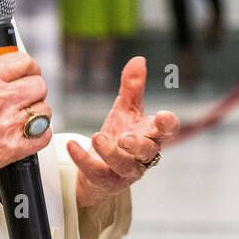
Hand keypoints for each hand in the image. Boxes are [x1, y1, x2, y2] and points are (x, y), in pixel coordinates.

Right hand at [0, 52, 51, 186]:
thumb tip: (15, 73)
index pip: (23, 62)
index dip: (31, 69)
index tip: (30, 74)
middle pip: (39, 85)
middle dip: (34, 92)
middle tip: (26, 99)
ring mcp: (8, 123)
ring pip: (45, 110)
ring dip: (37, 115)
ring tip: (23, 119)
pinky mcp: (14, 146)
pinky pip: (44, 135)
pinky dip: (38, 136)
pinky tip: (26, 134)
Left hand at [65, 56, 179, 207]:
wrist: (100, 171)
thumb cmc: (120, 136)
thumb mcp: (126, 110)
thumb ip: (133, 87)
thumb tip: (139, 59)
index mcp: (150, 135)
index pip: (166, 131)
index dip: (167, 125)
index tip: (163, 116)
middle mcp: (141, 155)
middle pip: (147, 151)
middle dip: (138, 144)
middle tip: (126, 138)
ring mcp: (124, 170)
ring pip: (123, 165)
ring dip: (111, 153)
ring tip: (98, 137)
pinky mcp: (104, 179)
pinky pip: (95, 171)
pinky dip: (83, 159)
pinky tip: (71, 145)